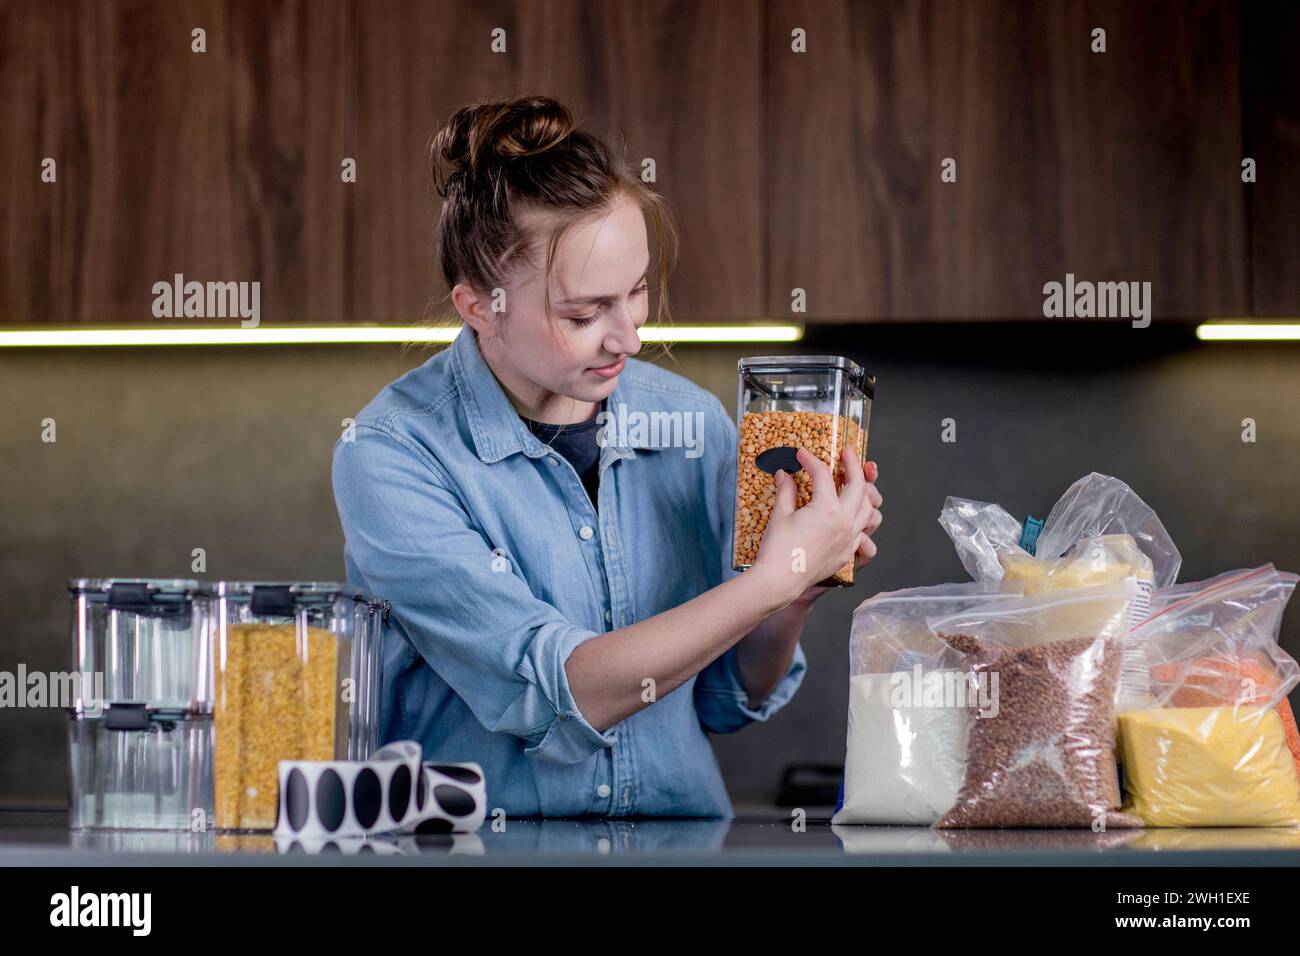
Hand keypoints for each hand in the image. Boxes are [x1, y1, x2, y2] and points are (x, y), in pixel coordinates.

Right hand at [788, 460, 882, 606]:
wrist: (780, 581)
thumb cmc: (777, 549)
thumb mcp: (780, 514)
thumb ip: (786, 491)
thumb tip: (784, 475)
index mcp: (827, 508)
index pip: (823, 475)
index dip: (811, 461)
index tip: (801, 455)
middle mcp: (844, 522)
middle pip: (858, 486)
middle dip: (854, 466)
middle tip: (848, 454)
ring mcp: (848, 539)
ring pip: (868, 509)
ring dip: (863, 493)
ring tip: (853, 484)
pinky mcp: (847, 553)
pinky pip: (862, 531)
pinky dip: (859, 518)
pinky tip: (848, 514)